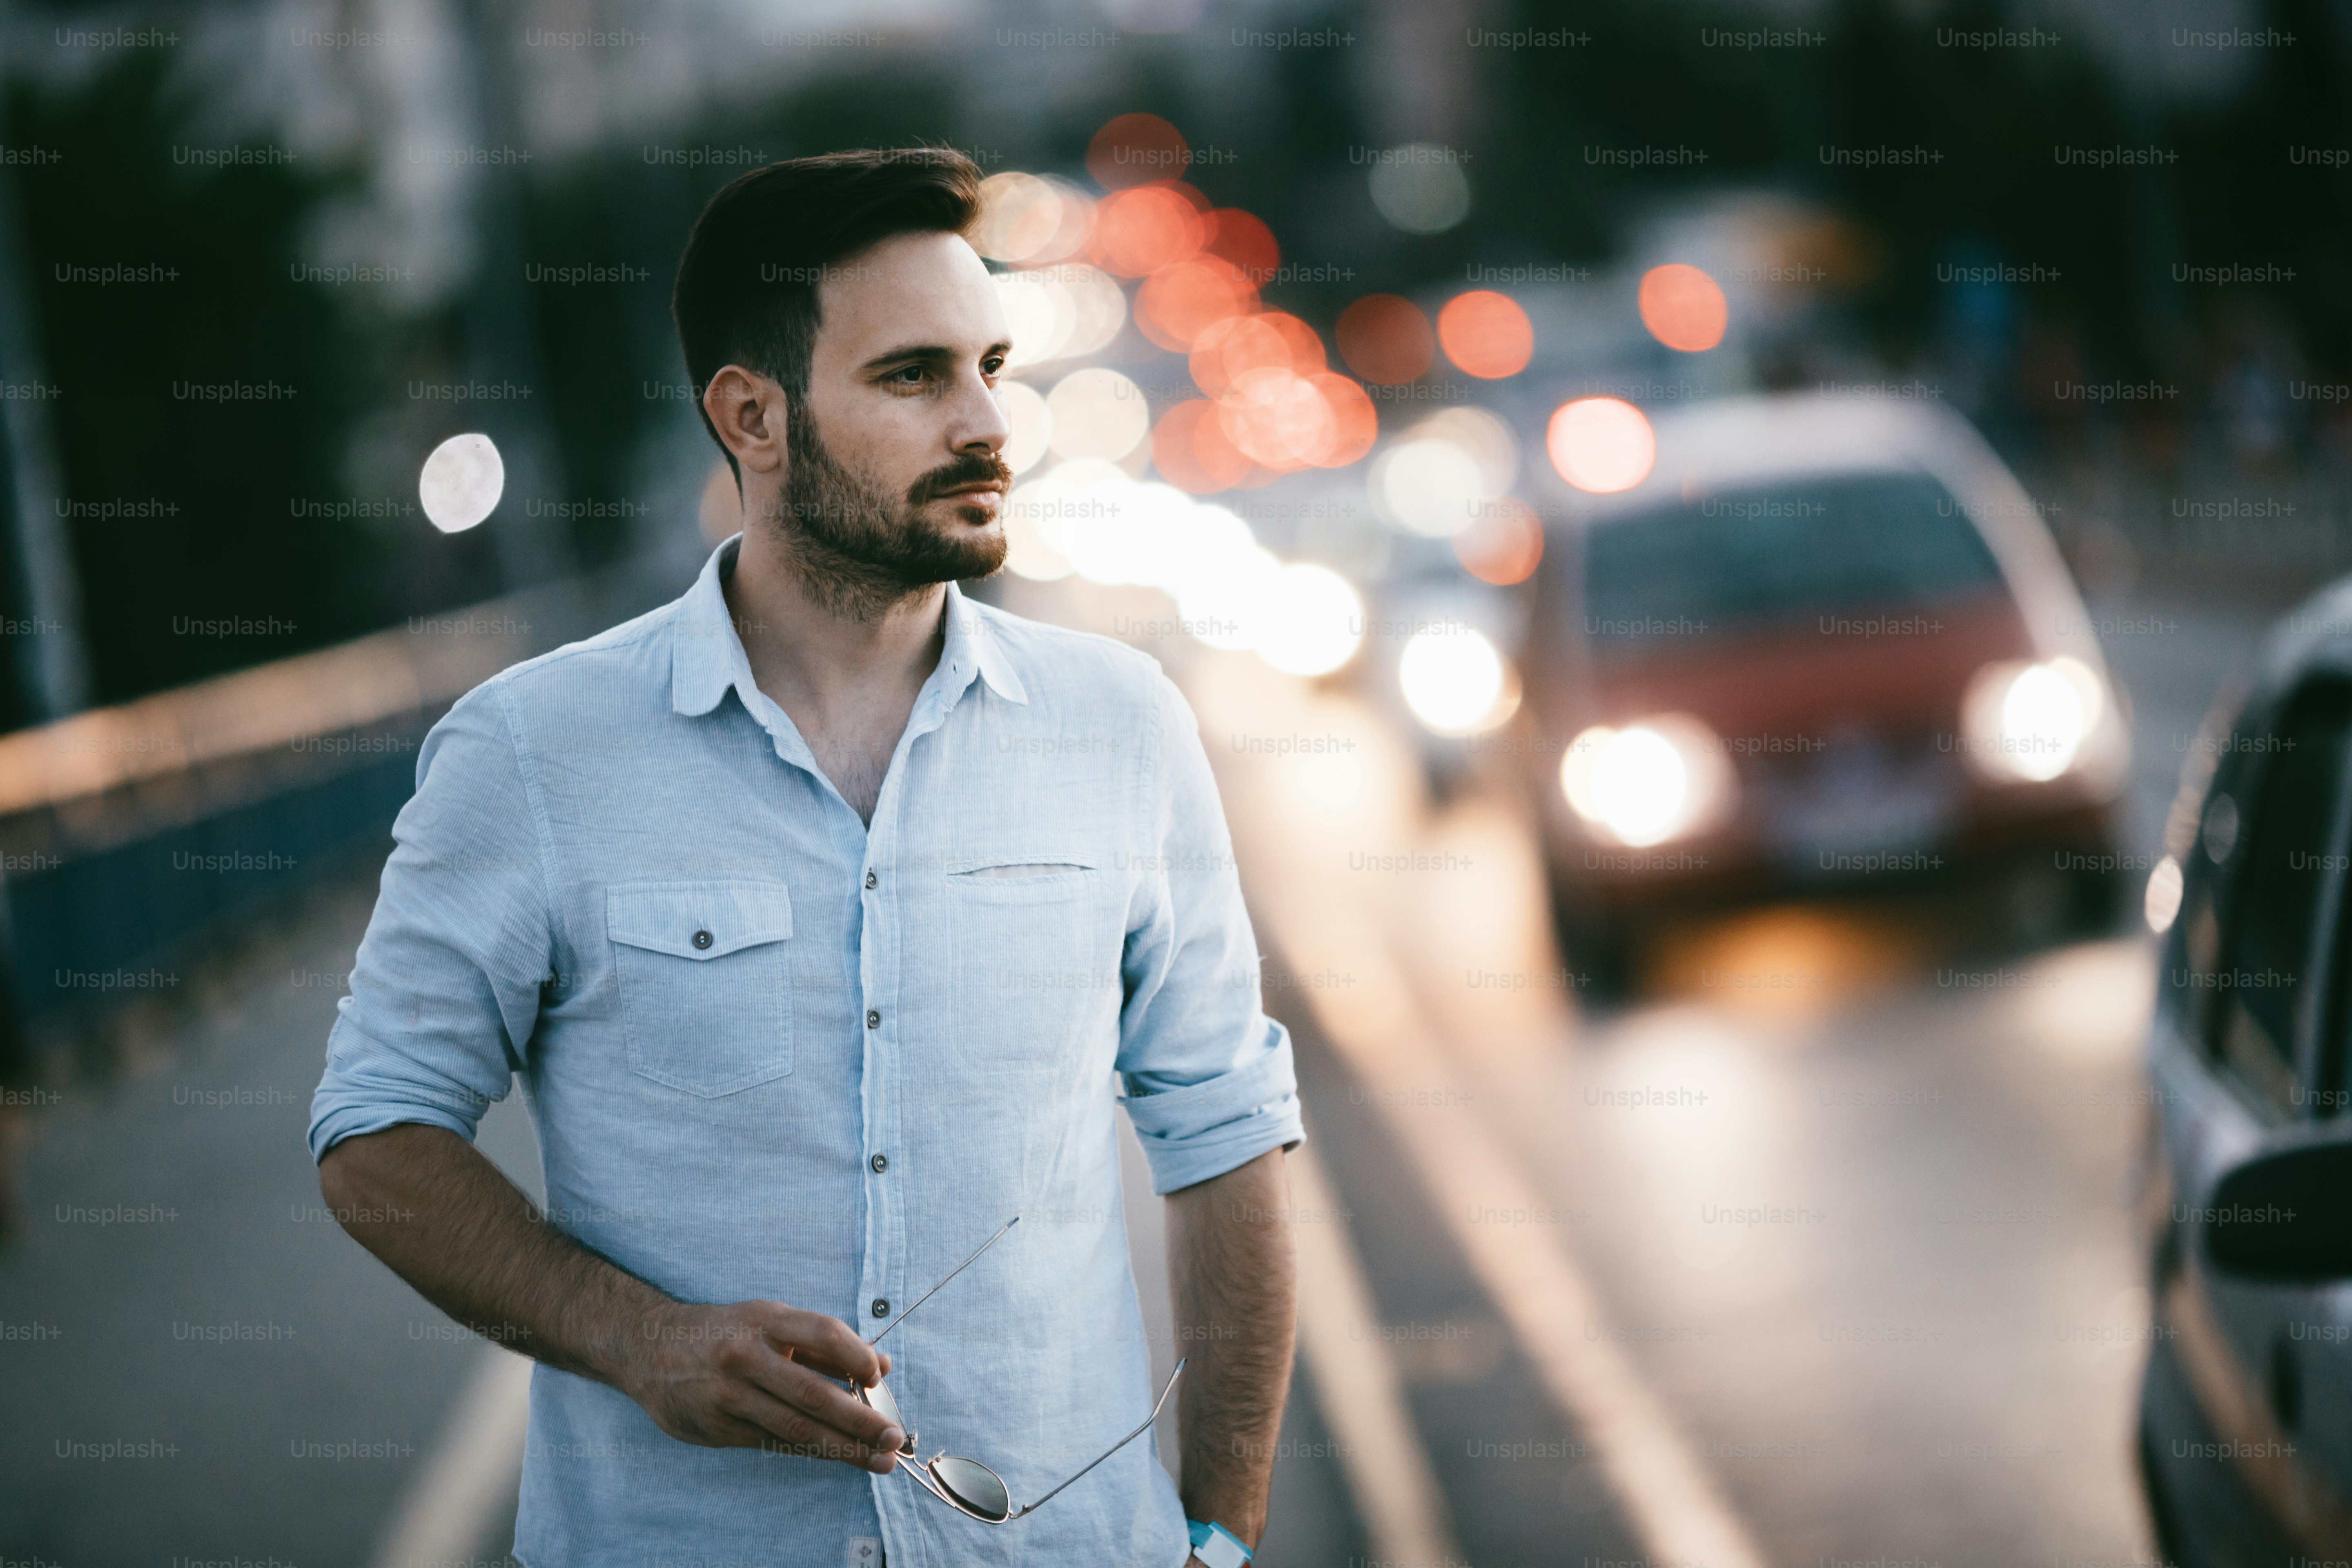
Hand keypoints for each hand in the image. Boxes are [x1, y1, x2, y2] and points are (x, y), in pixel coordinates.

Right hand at [618, 1300, 904, 1472]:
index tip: (881, 1377)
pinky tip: (838, 1458)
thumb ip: (823, 1344)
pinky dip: (810, 1451)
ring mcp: (730, 1395)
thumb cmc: (724, 1333)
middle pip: (814, 1393)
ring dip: (843, 1447)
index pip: (823, 1334)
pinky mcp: (720, 1427)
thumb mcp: (770, 1321)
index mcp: (765, 1321)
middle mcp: (747, 1357)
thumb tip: (881, 1364)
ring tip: (878, 1461)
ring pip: (796, 1428)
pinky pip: (774, 1443)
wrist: (649, 1347)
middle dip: (861, 1420)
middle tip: (894, 1437)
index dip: (858, 1355)